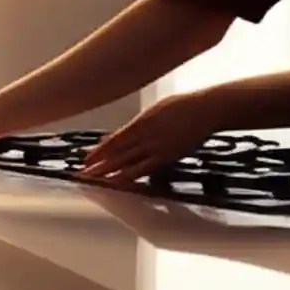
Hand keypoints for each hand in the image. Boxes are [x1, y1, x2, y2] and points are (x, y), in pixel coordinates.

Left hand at [81, 91, 222, 184]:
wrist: (206, 108)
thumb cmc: (180, 106)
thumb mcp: (152, 111)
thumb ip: (133, 126)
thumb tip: (113, 138)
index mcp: (141, 122)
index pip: (115, 140)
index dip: (99, 151)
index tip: (86, 159)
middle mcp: (146, 136)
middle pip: (118, 154)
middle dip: (99, 165)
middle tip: (82, 175)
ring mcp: (158, 148)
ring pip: (129, 163)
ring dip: (111, 173)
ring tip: (96, 181)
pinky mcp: (169, 156)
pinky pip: (147, 169)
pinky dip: (131, 176)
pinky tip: (120, 182)